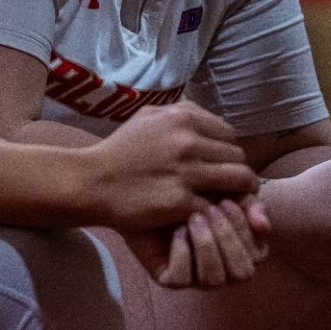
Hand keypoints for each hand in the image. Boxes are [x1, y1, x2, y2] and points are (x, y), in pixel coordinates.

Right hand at [84, 102, 256, 230]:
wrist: (91, 182)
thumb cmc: (119, 151)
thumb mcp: (148, 117)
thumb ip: (181, 113)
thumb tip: (210, 121)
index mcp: (182, 117)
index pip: (229, 134)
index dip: (228, 151)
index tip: (220, 165)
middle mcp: (188, 140)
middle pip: (238, 157)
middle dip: (236, 172)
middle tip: (226, 187)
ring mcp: (186, 171)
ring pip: (238, 180)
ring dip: (237, 193)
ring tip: (227, 201)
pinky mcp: (181, 201)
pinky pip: (216, 206)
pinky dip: (215, 212)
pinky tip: (206, 215)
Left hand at [126, 196, 273, 288]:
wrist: (154, 190)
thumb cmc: (197, 192)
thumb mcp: (228, 190)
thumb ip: (251, 204)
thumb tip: (265, 226)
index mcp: (243, 253)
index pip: (257, 255)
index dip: (243, 229)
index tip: (225, 201)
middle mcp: (224, 270)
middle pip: (241, 273)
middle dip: (227, 239)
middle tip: (210, 209)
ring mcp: (198, 278)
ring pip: (214, 280)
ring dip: (206, 246)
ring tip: (193, 217)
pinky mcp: (171, 279)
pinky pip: (182, 280)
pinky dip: (182, 253)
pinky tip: (178, 230)